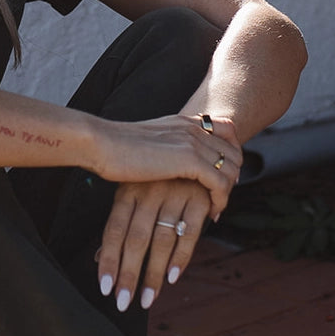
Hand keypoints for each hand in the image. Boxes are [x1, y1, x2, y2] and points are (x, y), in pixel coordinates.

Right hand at [88, 114, 242, 217]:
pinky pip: (221, 183)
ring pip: (231, 169)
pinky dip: (220, 201)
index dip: (230, 154)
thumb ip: (164, 146)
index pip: (227, 131)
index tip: (221, 176)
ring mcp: (193, 142)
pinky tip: (211, 214)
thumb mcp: (147, 141)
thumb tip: (163, 160)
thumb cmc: (113, 147)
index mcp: (184, 121)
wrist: (100, 143)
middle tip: (219, 198)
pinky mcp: (189, 160)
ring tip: (215, 209)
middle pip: (234, 152)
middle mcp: (193, 128)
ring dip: (228, 193)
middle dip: (232, 177)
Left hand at [98, 178, 214, 312]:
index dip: (109, 260)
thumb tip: (99, 260)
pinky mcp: (200, 198)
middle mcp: (150, 192)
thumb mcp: (132, 190)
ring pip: (162, 241)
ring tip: (147, 299)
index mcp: (128, 190)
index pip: (114, 230)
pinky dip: (181, 257)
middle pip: (136, 239)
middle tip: (123, 303)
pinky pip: (190, 233)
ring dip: (154, 274)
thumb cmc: (155, 175)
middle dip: (129, 274)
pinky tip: (171, 277)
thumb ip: (120, 224)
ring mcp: (176, 194)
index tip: (105, 288)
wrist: (196, 140)